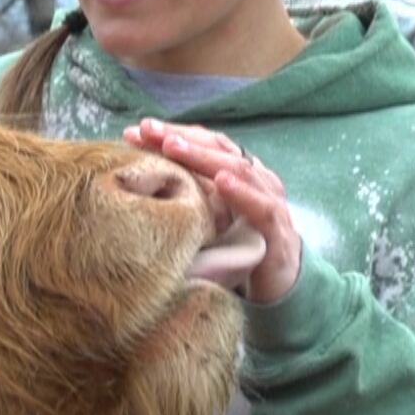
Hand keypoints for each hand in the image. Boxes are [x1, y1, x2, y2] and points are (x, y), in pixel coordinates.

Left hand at [124, 117, 301, 303]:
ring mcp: (270, 200)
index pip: (205, 144)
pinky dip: (241, 193)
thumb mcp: (206, 218)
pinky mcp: (277, 230)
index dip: (173, 134)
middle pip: (218, 149)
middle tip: (147, 130)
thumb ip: (187, 196)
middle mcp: (255, 180)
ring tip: (173, 147)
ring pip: (239, 169)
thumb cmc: (236, 248)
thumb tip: (138, 182)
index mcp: (237, 173)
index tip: (135, 131)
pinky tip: (221, 181)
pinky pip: (261, 207)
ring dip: (203, 157)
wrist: (279, 284)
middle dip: (180, 138)